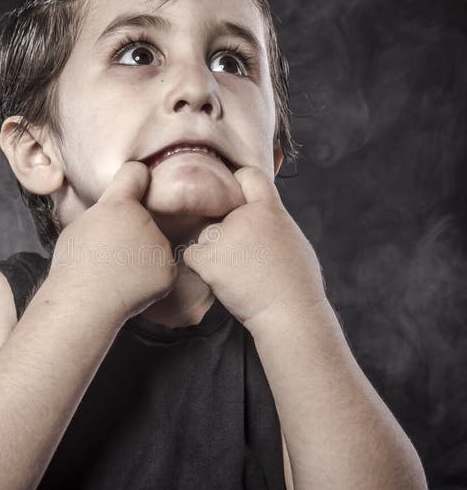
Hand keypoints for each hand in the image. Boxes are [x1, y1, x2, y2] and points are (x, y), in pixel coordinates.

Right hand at [50, 162, 177, 321]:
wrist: (84, 302)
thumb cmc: (74, 266)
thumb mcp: (79, 225)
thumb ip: (102, 211)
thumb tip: (112, 213)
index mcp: (119, 204)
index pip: (136, 174)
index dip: (134, 177)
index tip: (136, 180)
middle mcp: (145, 220)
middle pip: (145, 217)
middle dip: (133, 230)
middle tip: (110, 253)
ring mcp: (160, 246)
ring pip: (154, 244)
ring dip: (142, 254)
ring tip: (116, 271)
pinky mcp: (169, 271)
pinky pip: (161, 269)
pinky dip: (150, 277)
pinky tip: (129, 284)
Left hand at [181, 166, 327, 327]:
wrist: (290, 313)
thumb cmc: (296, 283)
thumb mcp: (291, 238)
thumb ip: (270, 221)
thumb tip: (255, 216)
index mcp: (270, 208)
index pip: (248, 176)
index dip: (239, 185)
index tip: (237, 201)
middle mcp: (244, 216)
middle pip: (221, 215)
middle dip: (227, 235)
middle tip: (247, 261)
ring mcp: (224, 236)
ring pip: (206, 237)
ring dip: (215, 254)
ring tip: (240, 275)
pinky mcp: (207, 258)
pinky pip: (192, 256)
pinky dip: (203, 269)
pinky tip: (224, 281)